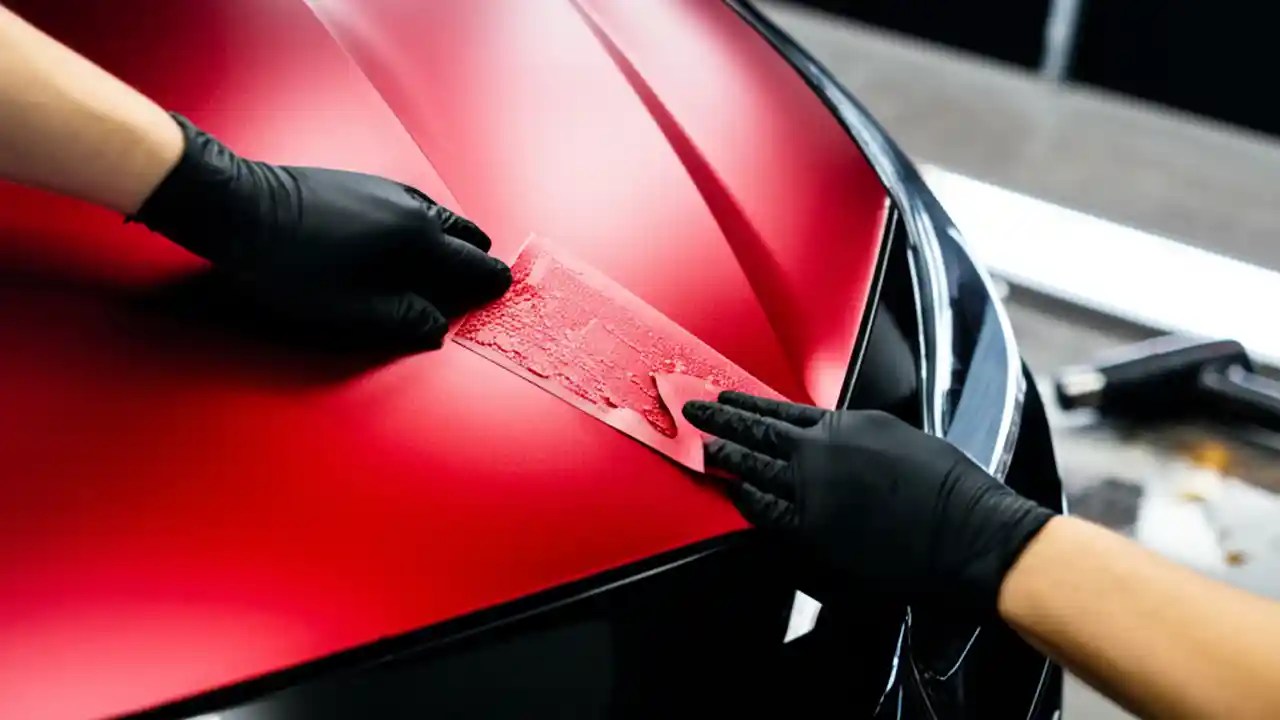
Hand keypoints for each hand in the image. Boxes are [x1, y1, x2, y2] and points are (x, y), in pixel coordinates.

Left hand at [132, 114, 510, 348]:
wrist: (240, 210)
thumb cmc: (295, 266)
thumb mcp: (354, 310)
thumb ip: (405, 320)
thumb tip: (436, 328)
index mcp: (419, 240)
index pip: (474, 265)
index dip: (489, 283)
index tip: (499, 291)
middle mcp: (412, 208)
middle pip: (463, 233)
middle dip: (475, 257)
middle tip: (478, 278)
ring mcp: (386, 189)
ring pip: (438, 216)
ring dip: (449, 239)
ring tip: (446, 260)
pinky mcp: (361, 183)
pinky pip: (412, 206)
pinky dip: (424, 225)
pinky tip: (404, 239)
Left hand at [682, 392, 1053, 611]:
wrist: (967, 533)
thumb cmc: (947, 489)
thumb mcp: (899, 439)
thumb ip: (857, 437)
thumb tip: (831, 439)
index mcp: (846, 425)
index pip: (779, 410)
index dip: (745, 403)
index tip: (723, 396)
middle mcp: (822, 453)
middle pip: (755, 431)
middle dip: (718, 420)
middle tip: (691, 411)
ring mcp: (813, 492)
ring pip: (753, 469)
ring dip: (724, 457)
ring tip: (702, 449)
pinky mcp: (813, 531)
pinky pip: (765, 512)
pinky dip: (746, 500)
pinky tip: (733, 494)